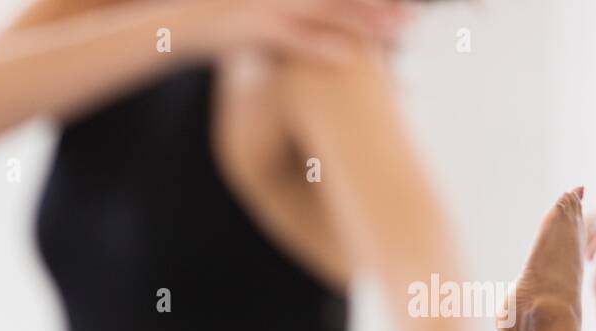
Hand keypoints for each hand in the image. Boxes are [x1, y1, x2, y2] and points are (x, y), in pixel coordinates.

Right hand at [184, 0, 410, 63]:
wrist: (183, 25)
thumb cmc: (224, 23)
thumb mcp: (262, 14)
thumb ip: (293, 21)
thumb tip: (321, 31)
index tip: (402, 4)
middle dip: (380, 8)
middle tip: (413, 19)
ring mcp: (275, 8)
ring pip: (330, 15)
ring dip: (365, 25)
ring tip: (396, 36)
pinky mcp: (259, 30)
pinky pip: (298, 41)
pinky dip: (323, 48)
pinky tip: (349, 59)